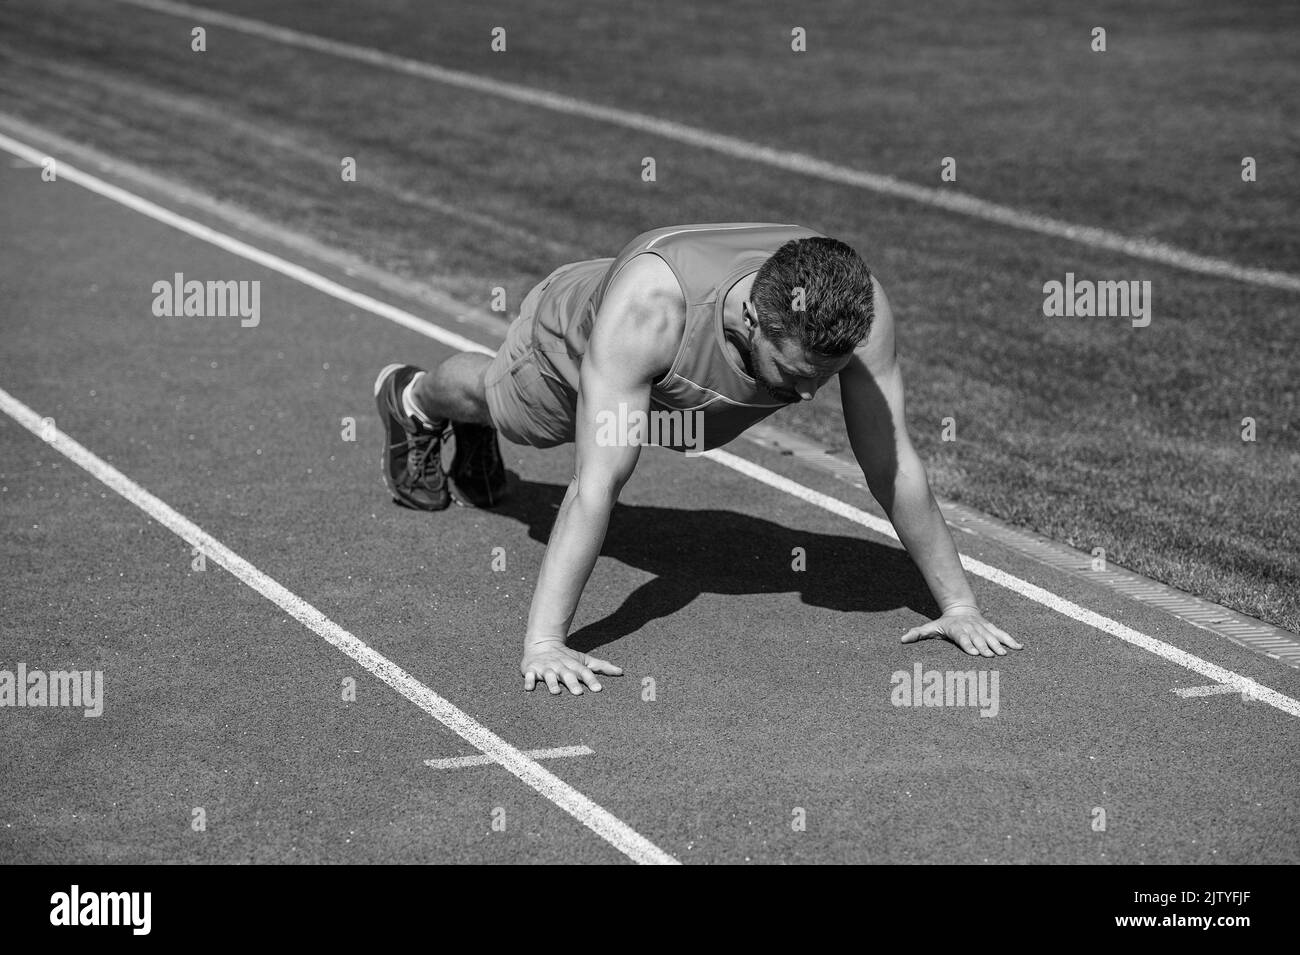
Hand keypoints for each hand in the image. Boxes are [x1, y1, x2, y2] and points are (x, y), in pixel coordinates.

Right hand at [521, 640, 622, 694]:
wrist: (542, 643)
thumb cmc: (566, 657)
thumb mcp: (584, 660)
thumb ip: (601, 666)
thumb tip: (621, 672)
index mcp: (573, 665)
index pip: (584, 672)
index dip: (591, 680)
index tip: (598, 689)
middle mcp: (560, 666)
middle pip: (567, 675)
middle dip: (572, 683)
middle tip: (578, 692)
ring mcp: (545, 667)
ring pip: (549, 675)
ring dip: (552, 683)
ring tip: (556, 692)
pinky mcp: (531, 669)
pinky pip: (529, 675)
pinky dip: (528, 680)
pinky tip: (529, 688)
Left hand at [900, 607, 1022, 656]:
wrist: (960, 609)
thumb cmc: (945, 623)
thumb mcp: (931, 626)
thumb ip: (918, 633)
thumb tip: (902, 639)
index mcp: (957, 629)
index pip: (963, 638)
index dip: (968, 644)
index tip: (974, 652)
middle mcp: (971, 628)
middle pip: (978, 638)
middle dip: (985, 647)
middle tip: (991, 656)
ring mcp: (982, 628)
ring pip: (991, 636)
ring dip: (998, 645)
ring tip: (1005, 654)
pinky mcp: (991, 628)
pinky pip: (1002, 634)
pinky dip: (1011, 640)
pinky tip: (1020, 647)